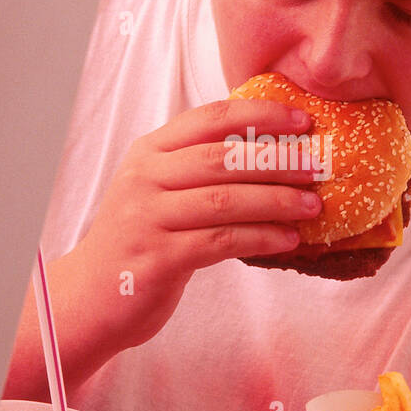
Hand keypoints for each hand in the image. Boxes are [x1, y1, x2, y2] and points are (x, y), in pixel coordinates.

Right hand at [70, 95, 321, 354]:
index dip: (261, 115)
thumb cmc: (140, 239)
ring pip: (225, 201)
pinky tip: (288, 240)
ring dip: (277, 201)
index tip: (303, 121)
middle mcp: (144, 178)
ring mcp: (147, 218)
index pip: (211, 118)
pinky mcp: (157, 258)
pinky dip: (260, 238)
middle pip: (223, 159)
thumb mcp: (160, 190)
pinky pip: (220, 241)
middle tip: (319, 166)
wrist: (91, 295)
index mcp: (149, 151)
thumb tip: (277, 153)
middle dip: (279, 160)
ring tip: (313, 205)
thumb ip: (201, 168)